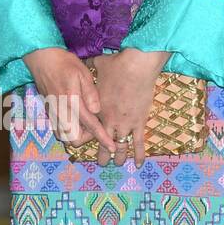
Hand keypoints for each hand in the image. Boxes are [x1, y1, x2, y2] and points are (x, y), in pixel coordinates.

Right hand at [24, 47, 116, 153]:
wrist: (41, 58)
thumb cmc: (64, 63)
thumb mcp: (82, 73)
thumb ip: (91, 93)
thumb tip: (97, 111)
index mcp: (72, 102)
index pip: (91, 125)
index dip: (103, 138)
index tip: (112, 148)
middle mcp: (61, 111)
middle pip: (74, 139)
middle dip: (86, 138)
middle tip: (94, 125)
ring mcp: (53, 112)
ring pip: (64, 136)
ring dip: (76, 135)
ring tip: (84, 122)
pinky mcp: (48, 111)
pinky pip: (58, 129)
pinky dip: (67, 130)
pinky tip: (74, 118)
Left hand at [92, 48, 170, 165]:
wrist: (136, 66)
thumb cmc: (115, 64)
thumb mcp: (97, 64)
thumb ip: (90, 67)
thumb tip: (84, 59)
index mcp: (97, 107)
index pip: (89, 127)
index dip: (85, 136)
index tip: (84, 144)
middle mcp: (109, 118)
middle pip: (103, 142)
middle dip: (101, 154)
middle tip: (100, 163)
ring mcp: (125, 123)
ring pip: (120, 146)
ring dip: (118, 157)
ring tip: (116, 164)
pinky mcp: (140, 122)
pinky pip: (139, 143)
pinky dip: (139, 155)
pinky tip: (138, 165)